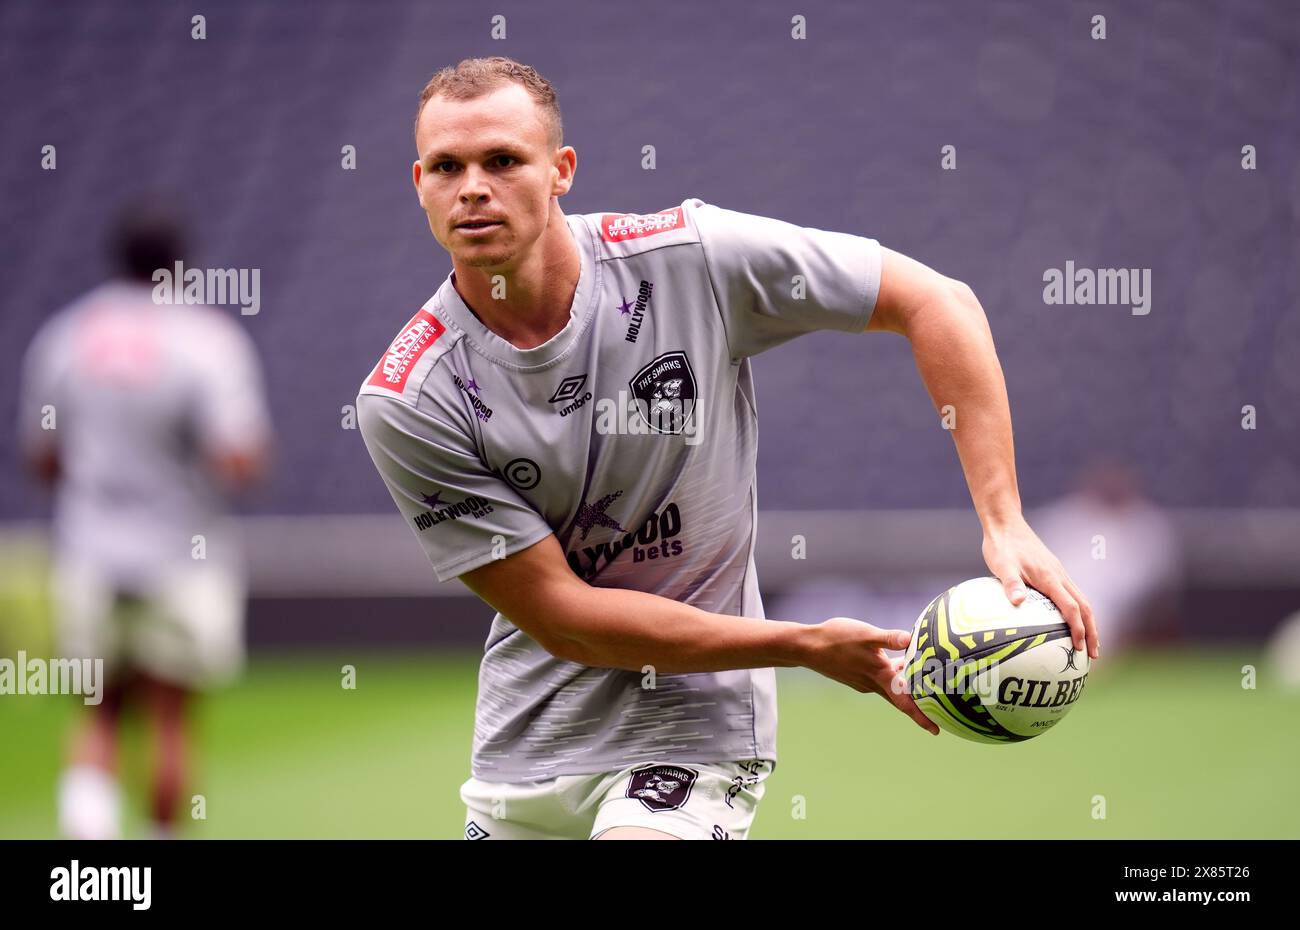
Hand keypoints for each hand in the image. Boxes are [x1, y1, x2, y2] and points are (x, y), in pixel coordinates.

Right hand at [804, 617, 939, 734]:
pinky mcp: (857, 674)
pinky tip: (899, 660)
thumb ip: (889, 638)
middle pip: (901, 698)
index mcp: (879, 676)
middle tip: (939, 708)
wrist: (807, 647)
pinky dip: (894, 675)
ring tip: (924, 678)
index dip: (921, 717)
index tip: (937, 731)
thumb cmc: (836, 639)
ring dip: (907, 686)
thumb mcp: (865, 634)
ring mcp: (864, 681)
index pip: (904, 703)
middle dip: (919, 704)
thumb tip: (912, 639)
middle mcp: (873, 684)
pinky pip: (881, 679)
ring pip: (891, 687)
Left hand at [982, 516, 1098, 658]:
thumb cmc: (1001, 545)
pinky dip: (1077, 611)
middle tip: (1093, 655)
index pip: (1071, 607)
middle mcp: (1060, 576)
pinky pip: (1071, 594)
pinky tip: (1067, 622)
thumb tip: (1018, 602)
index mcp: (1050, 578)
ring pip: (1081, 600)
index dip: (1078, 628)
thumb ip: (1011, 583)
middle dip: (1093, 631)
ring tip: (1087, 644)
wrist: (1005, 523)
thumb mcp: (1001, 565)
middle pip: (1086, 607)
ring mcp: (1058, 573)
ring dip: (1088, 622)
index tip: (1080, 648)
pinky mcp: (1053, 571)